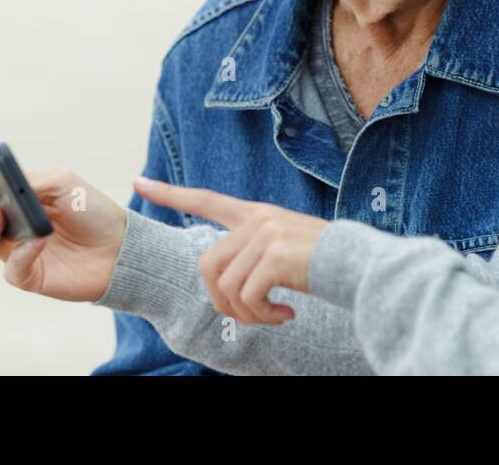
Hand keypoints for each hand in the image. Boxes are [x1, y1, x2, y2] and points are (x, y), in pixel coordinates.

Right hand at [0, 134, 126, 301]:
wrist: (119, 247)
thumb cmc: (91, 210)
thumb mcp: (64, 183)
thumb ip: (31, 181)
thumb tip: (3, 187)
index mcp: (18, 189)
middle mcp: (10, 216)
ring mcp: (14, 246)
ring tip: (2, 215)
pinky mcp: (26, 274)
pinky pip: (11, 267)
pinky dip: (22, 254)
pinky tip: (39, 242)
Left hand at [134, 177, 327, 326]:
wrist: (359, 265)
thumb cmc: (325, 262)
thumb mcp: (284, 247)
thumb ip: (254, 252)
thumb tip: (227, 287)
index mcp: (257, 214)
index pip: (206, 199)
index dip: (170, 193)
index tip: (139, 182)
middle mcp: (258, 219)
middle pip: (208, 265)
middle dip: (221, 300)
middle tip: (249, 316)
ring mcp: (266, 235)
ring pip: (225, 286)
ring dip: (245, 313)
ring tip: (272, 316)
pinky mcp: (275, 257)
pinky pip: (247, 297)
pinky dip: (262, 315)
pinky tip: (286, 314)